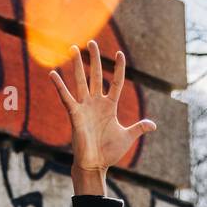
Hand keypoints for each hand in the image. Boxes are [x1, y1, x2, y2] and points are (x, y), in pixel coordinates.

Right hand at [49, 40, 154, 176]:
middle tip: (91, 42)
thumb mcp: (127, 137)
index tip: (120, 54)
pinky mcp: (75, 114)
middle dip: (94, 59)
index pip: (116, 83)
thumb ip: (138, 128)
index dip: (119, 69)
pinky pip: (66, 97)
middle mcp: (97, 103)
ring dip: (77, 65)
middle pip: (96, 76)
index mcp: (110, 106)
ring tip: (73, 48)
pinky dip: (59, 86)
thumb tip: (153, 125)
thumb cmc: (109, 152)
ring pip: (81, 81)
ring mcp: (85, 107)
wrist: (95, 165)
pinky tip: (53, 74)